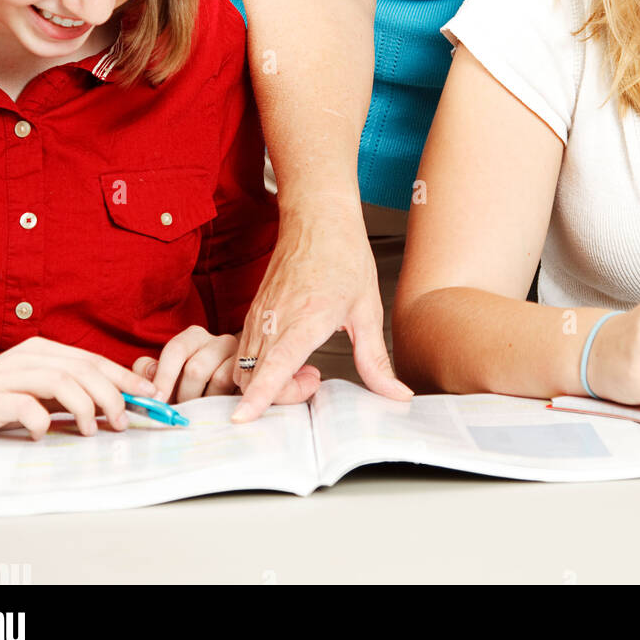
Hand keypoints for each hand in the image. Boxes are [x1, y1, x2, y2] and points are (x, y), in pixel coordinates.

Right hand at [0, 336, 159, 455]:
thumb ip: (64, 394)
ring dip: (85, 406)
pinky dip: (41, 420)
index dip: (125, 377)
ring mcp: (7, 376)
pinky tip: (43, 434)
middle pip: (83, 368)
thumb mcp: (32, 394)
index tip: (150, 396)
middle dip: (112, 394)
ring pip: (61, 381)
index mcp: (42, 351)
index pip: (93, 360)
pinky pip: (24, 405)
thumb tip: (112, 406)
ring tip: (93, 430)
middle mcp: (28, 357)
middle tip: (124, 421)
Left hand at [133, 327, 249, 404]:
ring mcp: (239, 355)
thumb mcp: (166, 373)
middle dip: (185, 396)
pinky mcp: (252, 372)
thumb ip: (149, 370)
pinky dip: (222, 401)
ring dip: (205, 401)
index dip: (164, 377)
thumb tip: (149, 373)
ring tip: (198, 410)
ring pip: (218, 379)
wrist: (229, 386)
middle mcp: (218, 340)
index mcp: (193, 337)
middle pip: (196, 369)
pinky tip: (216, 408)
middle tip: (180, 412)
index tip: (157, 401)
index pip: (176, 350)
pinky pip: (237, 388)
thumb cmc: (190, 381)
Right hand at [230, 199, 412, 422]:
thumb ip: (376, 360)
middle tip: (314, 379)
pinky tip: (288, 354)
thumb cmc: (344, 257)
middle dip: (279, 397)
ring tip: (303, 365)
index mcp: (306, 320)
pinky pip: (243, 353)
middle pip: (254, 380)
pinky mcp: (253, 313)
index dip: (258, 398)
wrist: (318, 219)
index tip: (242, 420)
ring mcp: (259, 316)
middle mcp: (275, 320)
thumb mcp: (368, 310)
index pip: (273, 368)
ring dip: (268, 383)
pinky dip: (259, 368)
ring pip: (243, 369)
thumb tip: (397, 394)